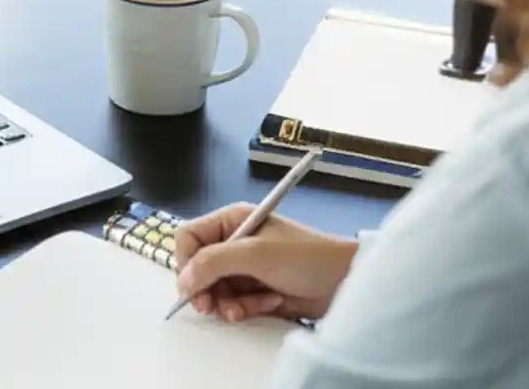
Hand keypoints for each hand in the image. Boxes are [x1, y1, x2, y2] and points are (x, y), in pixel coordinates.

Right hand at [174, 202, 358, 321]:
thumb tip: (183, 281)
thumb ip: (215, 262)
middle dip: (208, 289)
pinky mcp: (256, 291)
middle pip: (198, 269)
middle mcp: (234, 242)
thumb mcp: (256, 254)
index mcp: (232, 220)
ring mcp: (245, 268)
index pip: (189, 237)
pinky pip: (233, 304)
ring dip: (231, 302)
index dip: (186, 262)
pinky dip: (246, 308)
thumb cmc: (306, 257)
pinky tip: (268, 304)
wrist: (346, 283)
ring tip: (254, 304)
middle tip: (214, 306)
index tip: (193, 285)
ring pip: (215, 291)